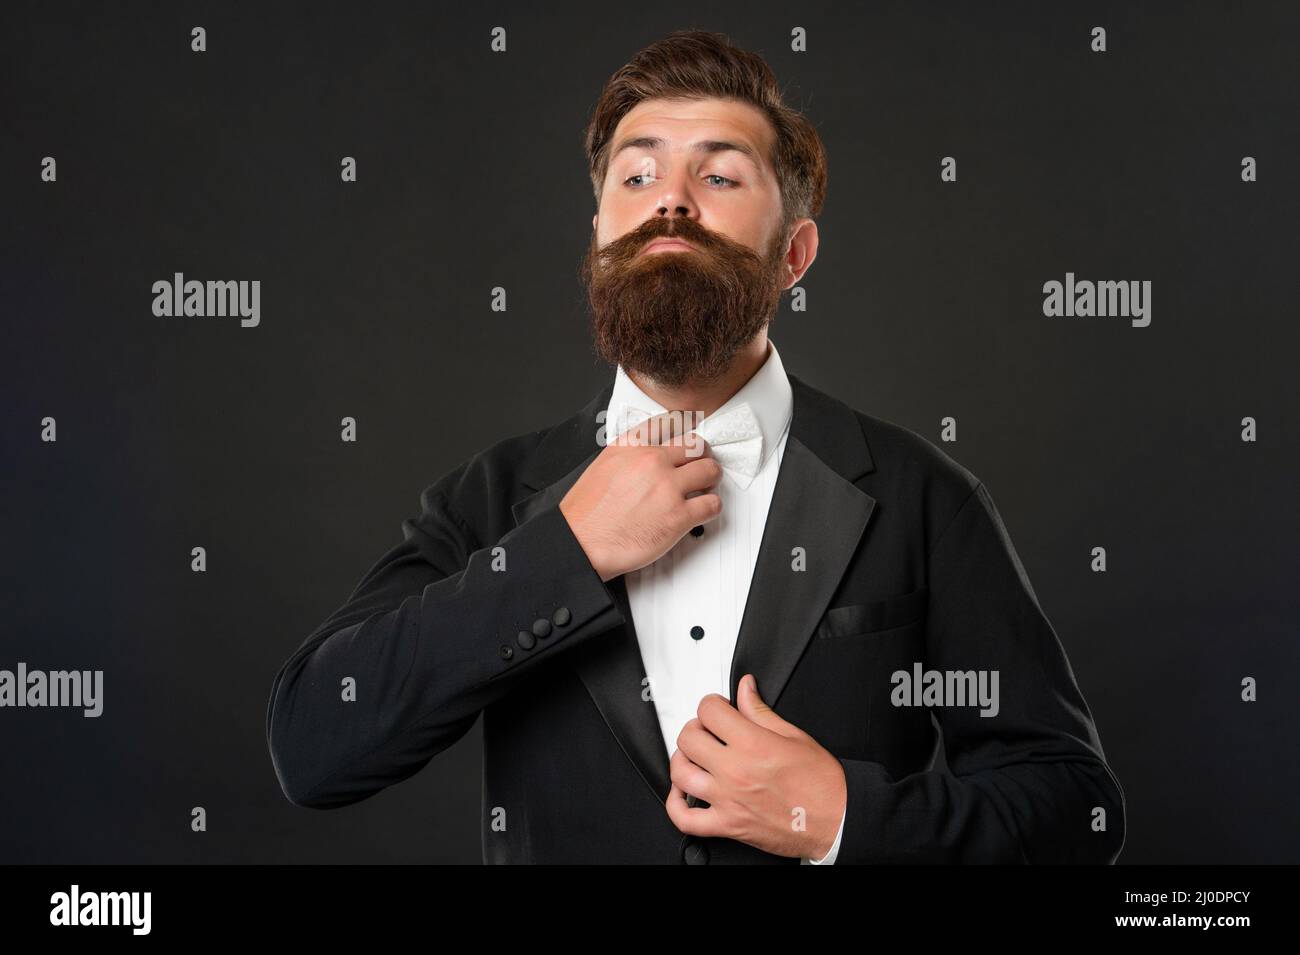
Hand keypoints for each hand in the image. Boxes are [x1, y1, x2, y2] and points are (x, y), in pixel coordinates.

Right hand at [559, 411, 722, 581]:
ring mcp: (668, 487)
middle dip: (703, 455)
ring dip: (711, 479)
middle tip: (702, 465)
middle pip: (696, 445)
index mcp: (631, 446)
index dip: (685, 425)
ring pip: (710, 470)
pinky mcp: (678, 516)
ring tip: (704, 488)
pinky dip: (712, 507)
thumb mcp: (602, 467)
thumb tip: (646, 460)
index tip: (691, 428)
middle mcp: (652, 461)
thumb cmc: (586, 514)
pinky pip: (712, 504)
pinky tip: (701, 511)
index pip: (668, 423)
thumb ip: (628, 457)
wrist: (580, 543)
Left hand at [665, 673, 847, 859]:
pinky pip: (685, 819)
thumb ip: (761, 711)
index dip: (712, 704)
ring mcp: (728, 800)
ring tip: (695, 756)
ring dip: (682, 759)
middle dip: (696, 727)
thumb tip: (746, 689)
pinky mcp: (728, 826)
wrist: (836, 820)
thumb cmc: (822, 783)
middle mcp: (736, 772)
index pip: (709, 711)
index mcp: (753, 745)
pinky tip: (682, 791)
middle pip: (689, 738)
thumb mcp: (794, 736)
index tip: (718, 709)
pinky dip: (674, 805)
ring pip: (680, 773)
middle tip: (709, 731)